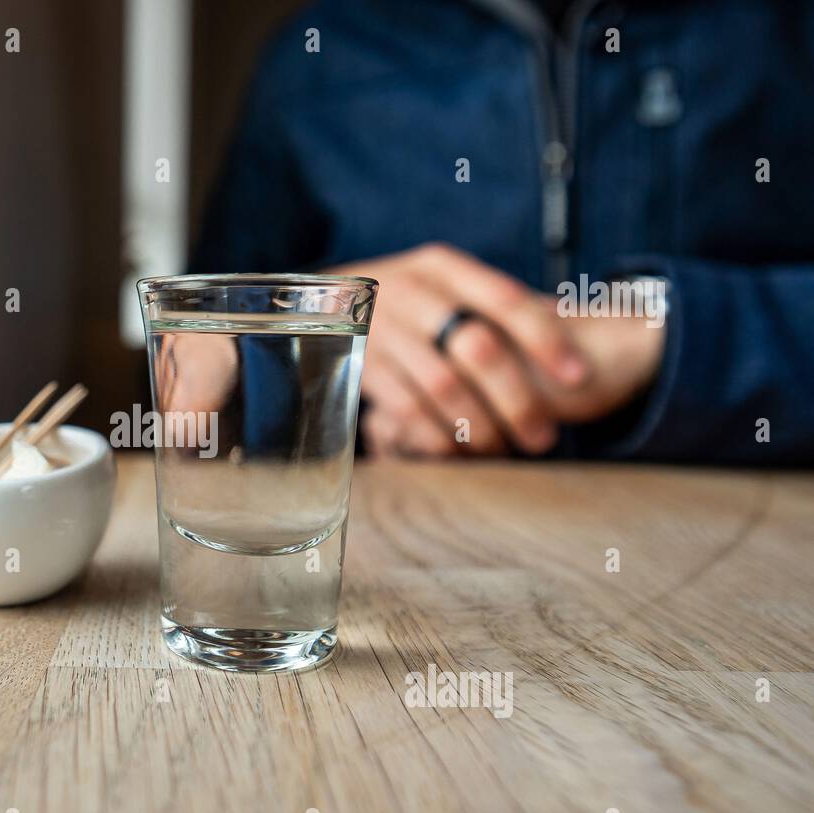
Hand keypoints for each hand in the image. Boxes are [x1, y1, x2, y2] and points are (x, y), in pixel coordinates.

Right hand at [329, 244, 662, 456]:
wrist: (320, 301)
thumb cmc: (409, 304)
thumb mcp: (446, 287)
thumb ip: (498, 309)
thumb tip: (585, 337)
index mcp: (442, 265)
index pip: (505, 299)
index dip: (547, 340)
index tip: (580, 379)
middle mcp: (408, 291)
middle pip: (477, 347)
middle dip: (517, 398)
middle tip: (543, 437)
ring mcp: (377, 329)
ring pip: (442, 386)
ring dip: (480, 427)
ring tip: (506, 450)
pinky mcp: (355, 366)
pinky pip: (404, 410)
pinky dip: (436, 436)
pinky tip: (460, 452)